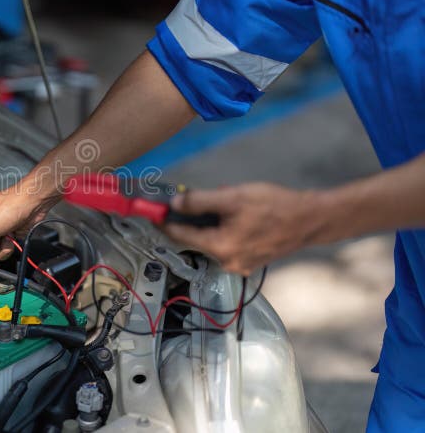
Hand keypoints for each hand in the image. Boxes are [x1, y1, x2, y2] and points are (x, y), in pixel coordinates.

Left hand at [162, 183, 320, 274]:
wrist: (309, 219)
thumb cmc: (274, 206)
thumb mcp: (232, 197)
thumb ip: (199, 201)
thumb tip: (175, 204)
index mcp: (220, 248)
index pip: (180, 236)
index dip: (164, 222)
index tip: (152, 212)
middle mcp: (227, 262)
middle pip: (195, 239)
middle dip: (191, 219)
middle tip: (188, 200)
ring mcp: (239, 264)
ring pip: (211, 240)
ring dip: (209, 223)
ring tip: (223, 204)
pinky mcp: (249, 261)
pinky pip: (226, 243)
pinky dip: (223, 229)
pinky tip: (235, 215)